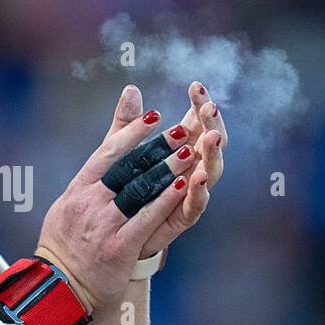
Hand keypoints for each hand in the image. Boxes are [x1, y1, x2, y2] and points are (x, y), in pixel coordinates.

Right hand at [35, 85, 201, 311]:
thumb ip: (93, 171)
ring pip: (139, 189)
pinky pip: (145, 219)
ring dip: (166, 168)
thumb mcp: (71, 201)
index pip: (107, 153)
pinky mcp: (118, 247)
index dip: (132, 132)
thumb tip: (101, 148)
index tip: (154, 115)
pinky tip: (184, 186)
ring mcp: (102, 224)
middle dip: (157, 146)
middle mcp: (89, 203)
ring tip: (189, 152)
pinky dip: (165, 200)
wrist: (58, 287)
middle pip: (127, 167)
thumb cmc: (66, 241)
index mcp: (78, 189)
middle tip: (181, 129)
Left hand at [134, 80, 225, 259]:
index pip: (197, 123)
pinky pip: (196, 205)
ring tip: (210, 137)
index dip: (199, 105)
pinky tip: (197, 177)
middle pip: (211, 143)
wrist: (112, 237)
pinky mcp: (181, 219)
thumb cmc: (122, 192)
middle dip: (212, 124)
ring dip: (212, 154)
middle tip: (209, 108)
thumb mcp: (120, 153)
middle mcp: (190, 170)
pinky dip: (198, 191)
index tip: (195, 86)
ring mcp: (188, 194)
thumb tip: (131, 89)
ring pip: (210, 172)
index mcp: (180, 151)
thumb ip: (128, 123)